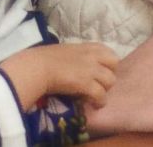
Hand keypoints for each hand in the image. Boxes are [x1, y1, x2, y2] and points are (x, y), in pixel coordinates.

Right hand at [0, 42, 117, 108]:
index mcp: (87, 47)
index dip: (108, 64)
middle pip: (115, 65)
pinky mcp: (86, 84)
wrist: (37, 67)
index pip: (109, 52)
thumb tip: (79, 66)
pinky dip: (98, 102)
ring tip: (94, 97)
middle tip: (98, 84)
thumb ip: (77, 57)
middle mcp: (92, 56)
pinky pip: (101, 95)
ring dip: (104, 90)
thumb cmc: (44, 58)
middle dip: (109, 75)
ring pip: (110, 81)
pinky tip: (92, 105)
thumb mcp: (66, 51)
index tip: (100, 72)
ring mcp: (91, 69)